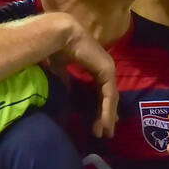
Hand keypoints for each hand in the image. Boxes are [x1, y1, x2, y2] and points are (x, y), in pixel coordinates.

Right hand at [50, 13, 117, 137]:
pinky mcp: (107, 72)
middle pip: (108, 97)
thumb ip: (65, 80)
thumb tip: (64, 91)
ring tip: (104, 133)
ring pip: (110, 99)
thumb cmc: (57, 47)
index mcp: (95, 65)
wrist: (60, 35)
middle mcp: (105, 67)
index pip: (100, 90)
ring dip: (107, 117)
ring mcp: (108, 69)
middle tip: (105, 132)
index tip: (97, 121)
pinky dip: (107, 111)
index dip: (100, 106)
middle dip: (106, 116)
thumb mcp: (61, 69)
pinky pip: (108, 96)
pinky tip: (106, 124)